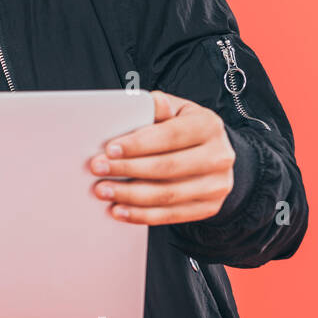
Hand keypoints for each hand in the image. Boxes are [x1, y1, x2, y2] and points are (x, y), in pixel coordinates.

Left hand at [88, 89, 234, 224]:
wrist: (215, 155)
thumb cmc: (186, 129)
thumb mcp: (177, 110)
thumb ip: (159, 107)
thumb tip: (144, 103)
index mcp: (208, 126)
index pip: (170, 136)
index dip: (138, 144)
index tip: (109, 149)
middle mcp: (218, 156)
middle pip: (167, 167)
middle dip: (127, 169)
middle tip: (98, 169)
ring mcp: (216, 185)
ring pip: (167, 195)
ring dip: (129, 195)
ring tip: (103, 191)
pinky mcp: (209, 207)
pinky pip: (171, 215)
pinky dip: (141, 215)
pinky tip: (120, 210)